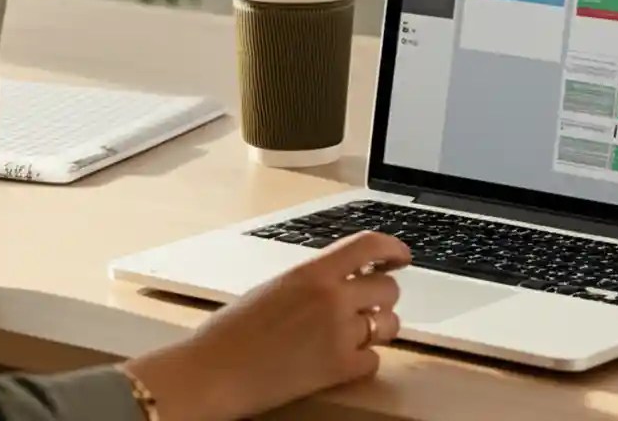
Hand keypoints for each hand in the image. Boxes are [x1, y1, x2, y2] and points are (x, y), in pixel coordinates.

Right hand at [125, 232, 411, 420]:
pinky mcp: (340, 369)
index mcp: (312, 271)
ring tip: (355, 335)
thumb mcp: (276, 287)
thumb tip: (346, 279)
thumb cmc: (233, 330)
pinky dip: (362, 361)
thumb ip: (315, 280)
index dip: (393, 247)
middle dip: (382, 297)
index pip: (368, 245)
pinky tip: (339, 361)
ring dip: (379, 329)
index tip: (403, 255)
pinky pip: (374, 360)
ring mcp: (339, 334)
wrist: (215, 371)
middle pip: (388, 288)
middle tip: (368, 307)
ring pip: (389, 324)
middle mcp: (332, 298)